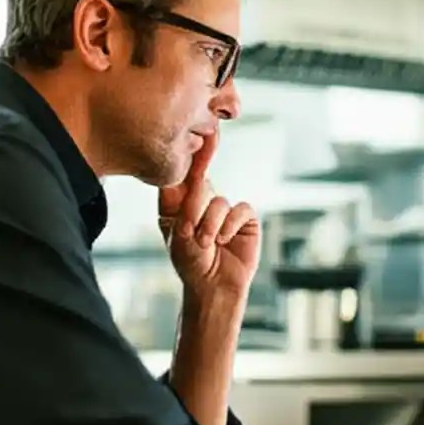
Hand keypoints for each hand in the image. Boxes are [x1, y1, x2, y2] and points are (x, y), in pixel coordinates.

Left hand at [159, 130, 259, 301]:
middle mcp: (201, 200)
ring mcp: (224, 209)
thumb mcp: (178, 232)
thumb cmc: (190, 263)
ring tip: (206, 244)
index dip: (190, 155)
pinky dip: (229, 225)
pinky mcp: (244, 218)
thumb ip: (185, 204)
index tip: (199, 136)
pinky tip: (223, 241)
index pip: (182, 173)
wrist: (213, 287)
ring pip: (218, 201)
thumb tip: (197, 176)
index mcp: (179, 202)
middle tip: (190, 231)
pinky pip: (239, 209)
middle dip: (195, 207)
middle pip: (200, 182)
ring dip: (210, 225)